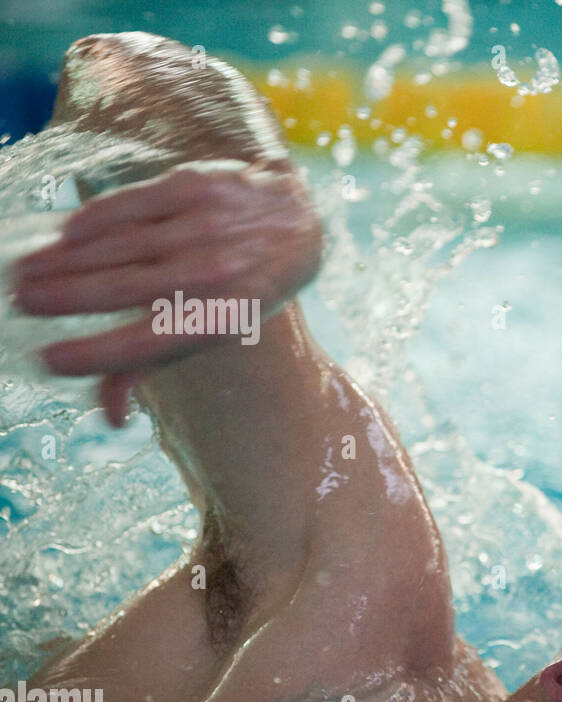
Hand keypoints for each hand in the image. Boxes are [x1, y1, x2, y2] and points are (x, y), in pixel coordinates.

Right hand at [11, 158, 323, 424]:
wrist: (296, 220)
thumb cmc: (242, 287)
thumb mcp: (215, 328)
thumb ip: (154, 365)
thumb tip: (111, 418)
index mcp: (226, 317)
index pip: (155, 343)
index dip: (101, 354)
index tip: (50, 359)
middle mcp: (220, 273)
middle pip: (129, 290)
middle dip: (68, 297)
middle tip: (21, 302)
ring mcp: (209, 226)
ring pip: (123, 247)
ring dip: (68, 260)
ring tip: (25, 273)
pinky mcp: (197, 186)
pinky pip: (133, 205)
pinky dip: (94, 221)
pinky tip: (63, 236)